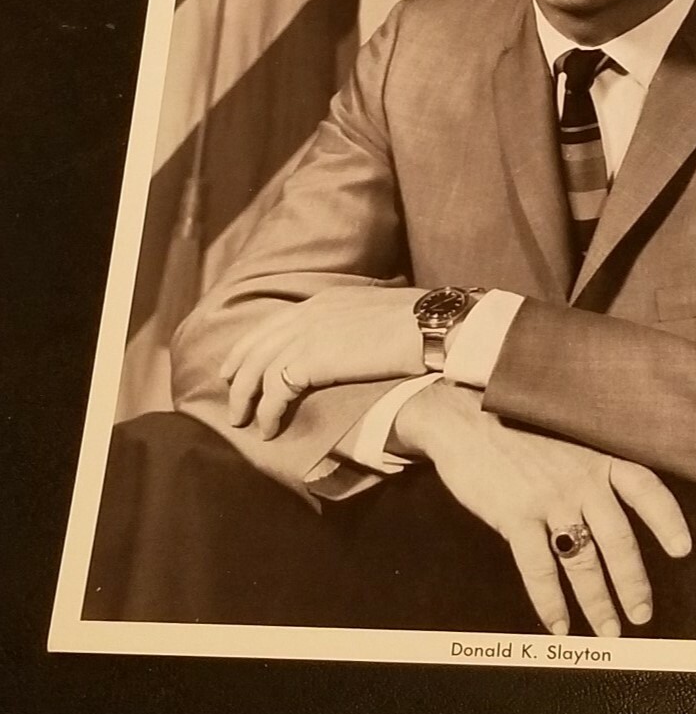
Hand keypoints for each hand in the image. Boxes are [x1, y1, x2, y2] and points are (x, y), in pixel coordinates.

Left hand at [221, 286, 427, 437]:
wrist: (433, 327)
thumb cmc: (423, 323)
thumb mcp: (381, 313)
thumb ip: (358, 324)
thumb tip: (358, 344)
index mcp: (327, 299)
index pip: (277, 322)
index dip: (254, 344)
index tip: (241, 363)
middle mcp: (311, 312)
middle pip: (257, 344)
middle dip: (238, 371)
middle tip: (229, 394)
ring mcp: (308, 334)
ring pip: (258, 369)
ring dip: (246, 398)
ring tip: (243, 421)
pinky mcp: (311, 360)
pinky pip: (275, 391)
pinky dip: (268, 412)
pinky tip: (269, 429)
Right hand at [393, 382, 690, 637]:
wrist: (463, 417)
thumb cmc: (518, 428)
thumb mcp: (565, 434)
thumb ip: (591, 464)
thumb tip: (618, 504)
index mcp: (596, 455)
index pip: (645, 487)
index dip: (667, 519)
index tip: (683, 549)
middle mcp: (579, 477)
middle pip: (618, 538)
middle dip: (633, 583)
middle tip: (642, 615)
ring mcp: (548, 497)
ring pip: (583, 560)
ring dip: (597, 601)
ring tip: (608, 631)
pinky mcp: (515, 514)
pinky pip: (539, 567)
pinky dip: (549, 601)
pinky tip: (557, 624)